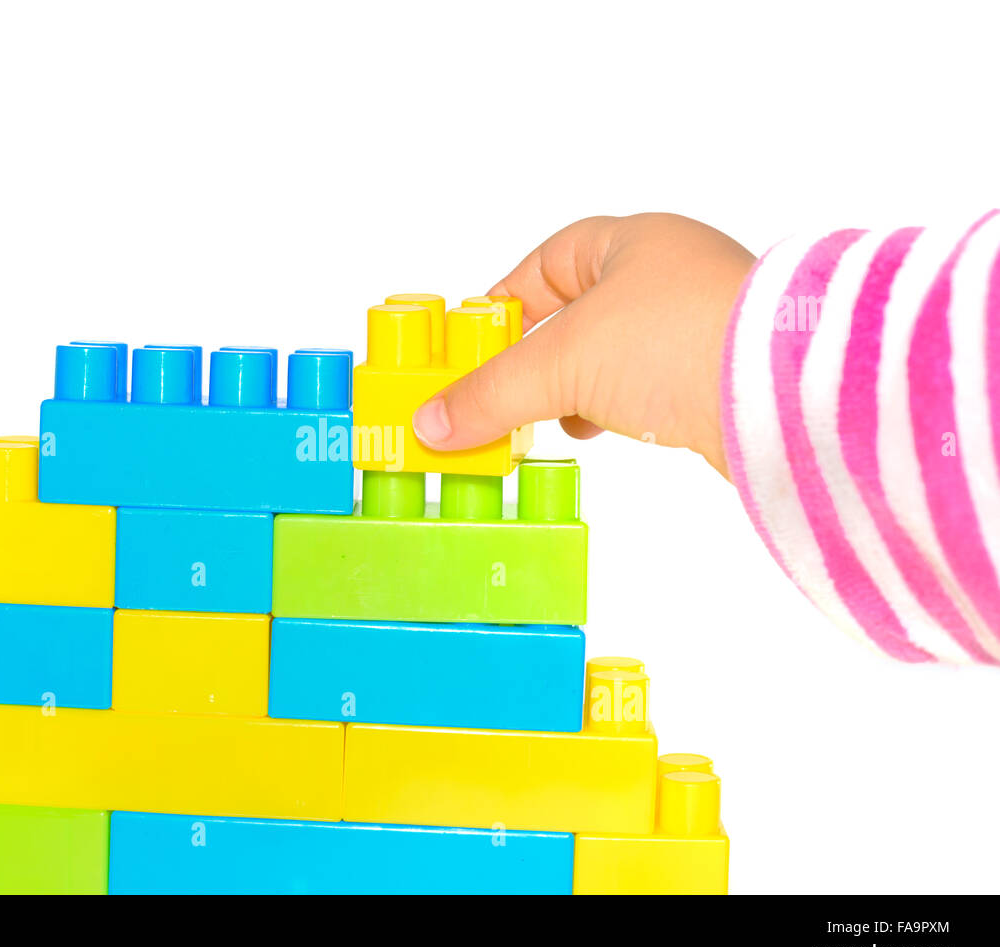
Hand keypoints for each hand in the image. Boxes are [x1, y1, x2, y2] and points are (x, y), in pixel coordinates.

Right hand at [411, 213, 756, 477]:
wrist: (783, 395)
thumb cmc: (681, 340)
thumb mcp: (563, 362)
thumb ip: (492, 392)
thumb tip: (433, 423)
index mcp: (629, 243)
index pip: (544, 265)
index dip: (501, 305)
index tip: (468, 346)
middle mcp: (664, 277)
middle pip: (573, 316)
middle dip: (530, 358)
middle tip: (491, 393)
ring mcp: (692, 328)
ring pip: (607, 356)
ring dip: (568, 389)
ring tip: (536, 421)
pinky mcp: (712, 377)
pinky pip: (641, 388)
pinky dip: (608, 409)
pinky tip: (594, 432)